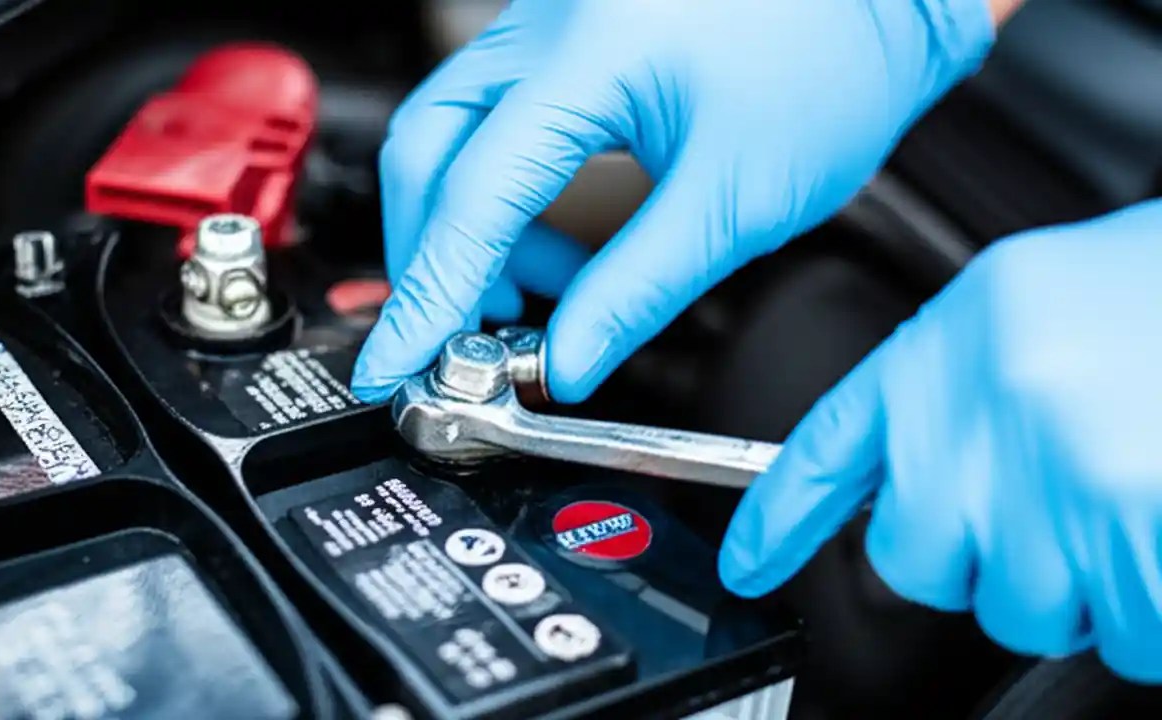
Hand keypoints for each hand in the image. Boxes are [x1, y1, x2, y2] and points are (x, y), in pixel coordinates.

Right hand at [351, 0, 995, 403]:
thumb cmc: (835, 62)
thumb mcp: (735, 200)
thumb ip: (637, 290)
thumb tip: (571, 362)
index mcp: (588, 55)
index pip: (473, 194)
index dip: (430, 294)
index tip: (398, 363)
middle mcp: (547, 25)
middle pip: (429, 153)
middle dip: (436, 260)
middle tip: (467, 340)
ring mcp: (548, 25)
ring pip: (452, 136)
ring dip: (472, 230)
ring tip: (539, 299)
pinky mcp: (564, 42)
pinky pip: (495, 122)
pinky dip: (505, 196)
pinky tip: (555, 247)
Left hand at [721, 199, 1161, 682]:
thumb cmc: (1153, 294)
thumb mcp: (1024, 316)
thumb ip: (957, 400)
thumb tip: (918, 490)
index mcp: (950, 351)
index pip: (825, 452)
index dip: (779, 521)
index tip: (751, 564)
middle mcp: (987, 418)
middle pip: (922, 566)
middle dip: (984, 558)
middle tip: (1050, 505)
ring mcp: (1060, 484)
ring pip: (1026, 611)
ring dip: (1079, 583)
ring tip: (1124, 497)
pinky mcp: (1135, 537)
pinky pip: (1126, 635)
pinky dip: (1148, 606)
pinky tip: (1159, 528)